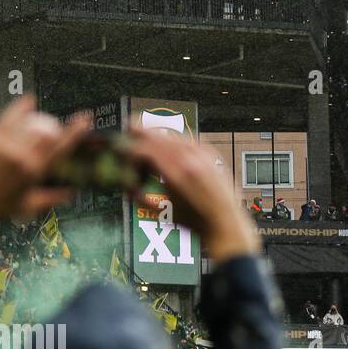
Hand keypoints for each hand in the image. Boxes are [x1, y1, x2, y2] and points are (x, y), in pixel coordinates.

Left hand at [0, 95, 89, 228]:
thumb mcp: (27, 206)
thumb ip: (51, 198)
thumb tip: (71, 194)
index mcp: (34, 170)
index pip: (61, 145)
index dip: (76, 130)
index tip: (84, 118)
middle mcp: (22, 154)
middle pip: (47, 130)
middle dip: (55, 126)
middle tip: (55, 128)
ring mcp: (5, 144)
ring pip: (29, 122)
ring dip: (39, 119)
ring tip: (41, 121)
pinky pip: (8, 117)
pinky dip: (20, 107)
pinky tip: (27, 101)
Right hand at [126, 126, 259, 263]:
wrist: (225, 224)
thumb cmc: (194, 222)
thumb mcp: (162, 210)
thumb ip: (141, 196)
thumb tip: (125, 185)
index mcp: (176, 174)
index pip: (147, 151)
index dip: (131, 148)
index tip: (121, 148)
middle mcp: (190, 161)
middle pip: (161, 138)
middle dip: (143, 131)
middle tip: (130, 124)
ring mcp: (204, 156)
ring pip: (175, 136)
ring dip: (159, 133)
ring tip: (147, 130)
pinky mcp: (212, 156)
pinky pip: (190, 139)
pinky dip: (176, 137)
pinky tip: (171, 139)